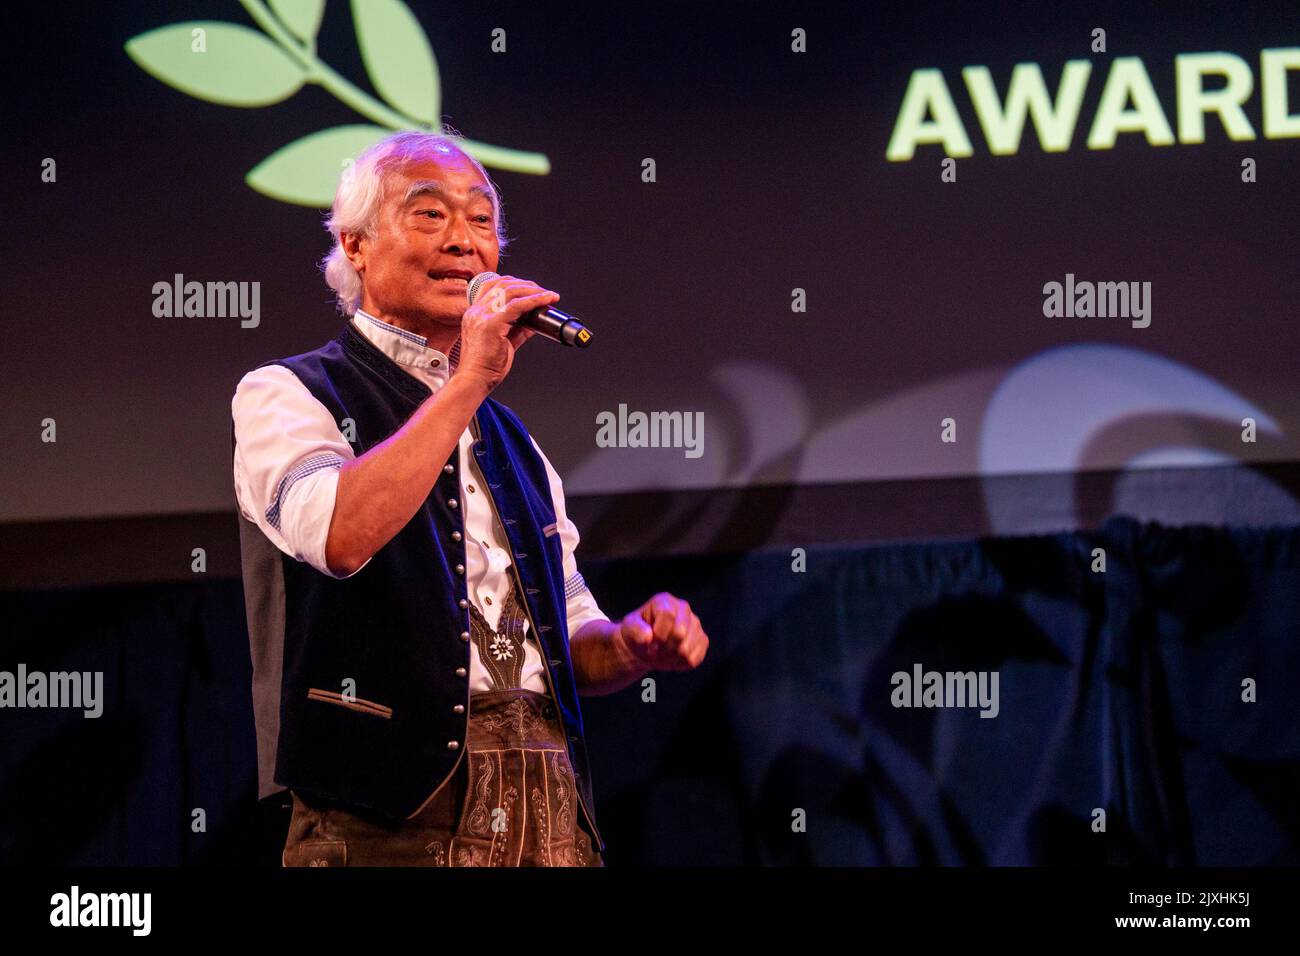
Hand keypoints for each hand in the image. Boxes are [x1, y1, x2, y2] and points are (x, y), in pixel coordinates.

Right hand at [457, 274, 557, 390]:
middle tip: (544, 292)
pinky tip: (546, 301)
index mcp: (475, 313)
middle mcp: (476, 311)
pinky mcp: (491, 324)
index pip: (492, 285)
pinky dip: (534, 301)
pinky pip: (517, 305)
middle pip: (502, 284)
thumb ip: (518, 330)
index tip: (530, 288)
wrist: (474, 380)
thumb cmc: (486, 366)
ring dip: (533, 291)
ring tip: (548, 296)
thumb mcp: (504, 342)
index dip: (513, 283)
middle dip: (526, 285)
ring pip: (510, 291)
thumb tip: (534, 322)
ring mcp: (482, 316)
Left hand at [614, 592, 708, 672]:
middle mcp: (684, 609)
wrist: (646, 645)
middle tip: (655, 650)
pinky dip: (680, 664)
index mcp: (665, 601)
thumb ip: (635, 630)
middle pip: (680, 633)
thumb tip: (648, 637)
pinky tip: (672, 658)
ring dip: (670, 658)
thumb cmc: (637, 633)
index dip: (658, 634)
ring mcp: (696, 624)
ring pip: (687, 650)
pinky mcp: (702, 640)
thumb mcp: (629, 628)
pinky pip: (694, 659)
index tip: (649, 642)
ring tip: (662, 654)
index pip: (668, 615)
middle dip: (664, 648)